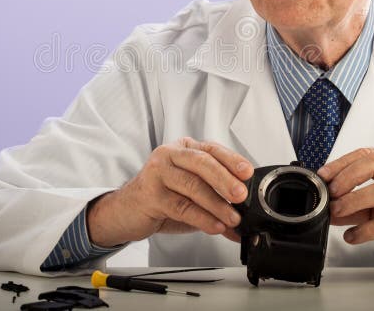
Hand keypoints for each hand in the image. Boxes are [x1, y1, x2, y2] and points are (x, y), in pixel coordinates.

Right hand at [86, 137, 252, 246]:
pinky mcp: (150, 194)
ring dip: (216, 204)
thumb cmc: (161, 198)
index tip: (248, 173)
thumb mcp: (191, 195)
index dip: (232, 160)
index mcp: (183, 148)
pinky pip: (181, 206)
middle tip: (241, 195)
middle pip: (202, 162)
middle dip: (225, 179)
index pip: (211, 149)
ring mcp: (158, 173)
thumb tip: (242, 220)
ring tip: (232, 218)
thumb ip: (216, 202)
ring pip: (192, 185)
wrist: (126, 211)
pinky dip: (201, 218)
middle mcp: (169, 155)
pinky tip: (214, 225)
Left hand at [317, 148, 373, 269]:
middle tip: (331, 192)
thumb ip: (355, 207)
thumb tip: (328, 208)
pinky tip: (352, 235)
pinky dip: (366, 229)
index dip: (342, 163)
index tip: (323, 175)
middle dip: (347, 176)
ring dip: (354, 201)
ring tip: (336, 212)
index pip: (368, 154)